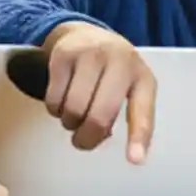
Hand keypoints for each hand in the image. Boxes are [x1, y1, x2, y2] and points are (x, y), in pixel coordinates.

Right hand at [42, 22, 155, 163]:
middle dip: (87, 138)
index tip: (135, 160)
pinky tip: (62, 99)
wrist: (83, 35)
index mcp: (141, 76)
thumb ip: (126, 116)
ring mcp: (90, 54)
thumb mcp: (128, 88)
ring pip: (73, 109)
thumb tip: (109, 142)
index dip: (138, 137)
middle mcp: (120, 61)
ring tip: (74, 114)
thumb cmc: (110, 71)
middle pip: (99, 116)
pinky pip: (53, 98)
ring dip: (69, 122)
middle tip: (82, 141)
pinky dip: (54, 109)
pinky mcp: (62, 54)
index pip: (142, 110)